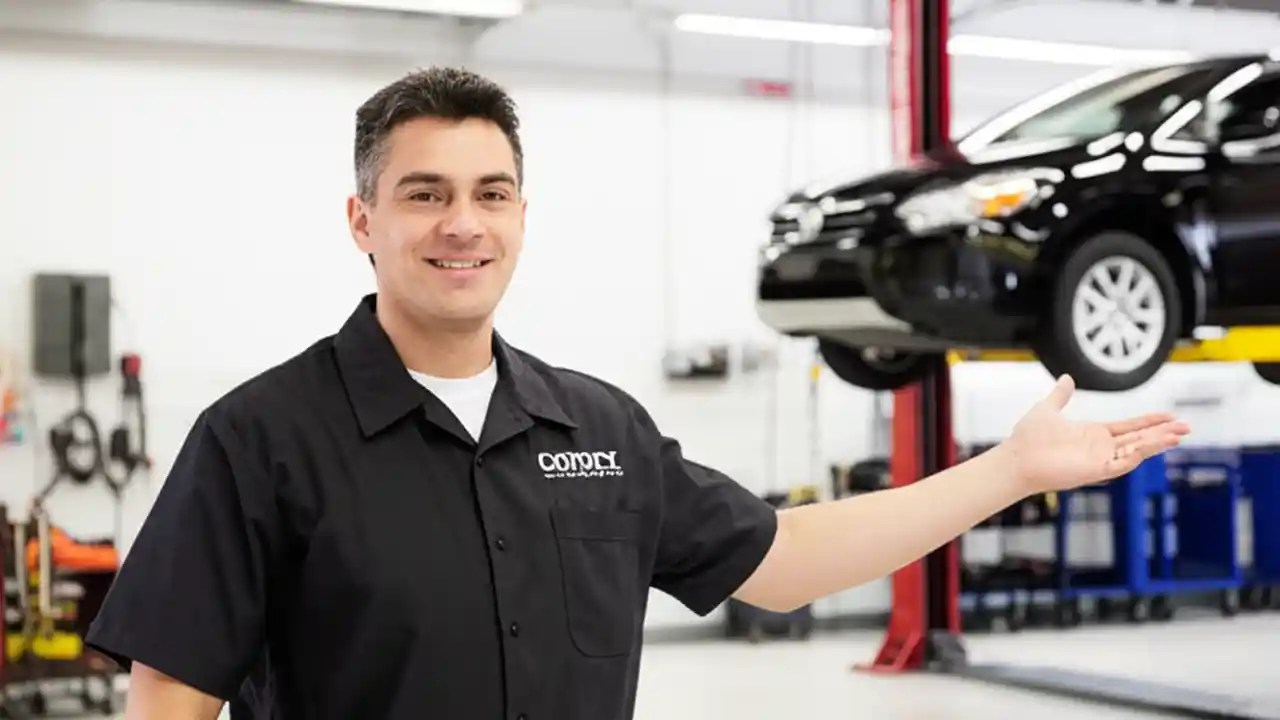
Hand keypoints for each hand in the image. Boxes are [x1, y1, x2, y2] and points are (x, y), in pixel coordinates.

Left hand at [1000, 374, 1190, 493]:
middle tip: (1186, 426)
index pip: (1129, 427)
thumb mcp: (1048, 409)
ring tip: (1179, 435)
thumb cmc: (1027, 438)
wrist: (1014, 458)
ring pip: (1136, 450)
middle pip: (1139, 439)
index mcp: (1093, 434)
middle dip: (1163, 433)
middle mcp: (1100, 448)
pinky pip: (1123, 462)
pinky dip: (1139, 453)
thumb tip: (1066, 378)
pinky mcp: (1095, 470)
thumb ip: (1060, 395)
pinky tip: (1154, 444)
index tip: (1169, 415)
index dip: (1149, 422)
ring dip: (1157, 443)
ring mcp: (1099, 460)